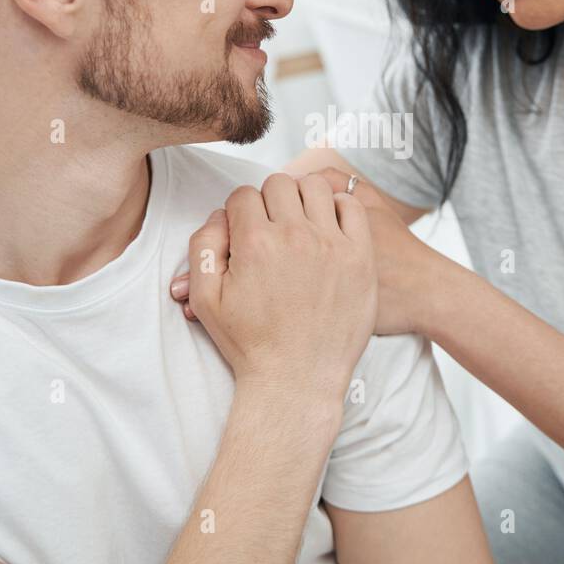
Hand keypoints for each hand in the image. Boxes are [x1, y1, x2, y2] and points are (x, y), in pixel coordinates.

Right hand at [172, 168, 439, 336]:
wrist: (297, 379)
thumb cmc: (250, 342)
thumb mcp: (205, 299)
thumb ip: (203, 246)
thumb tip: (221, 214)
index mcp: (254, 243)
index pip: (243, 195)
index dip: (240, 212)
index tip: (246, 232)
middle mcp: (294, 236)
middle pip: (278, 184)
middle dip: (269, 201)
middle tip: (271, 228)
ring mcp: (331, 244)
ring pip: (315, 187)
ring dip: (303, 199)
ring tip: (300, 224)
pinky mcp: (360, 256)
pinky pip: (352, 206)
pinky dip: (339, 208)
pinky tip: (329, 228)